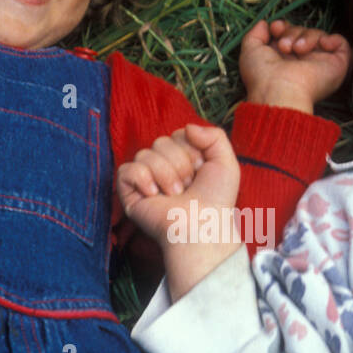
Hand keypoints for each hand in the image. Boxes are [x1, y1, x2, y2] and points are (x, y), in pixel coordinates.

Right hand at [118, 124, 241, 297]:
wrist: (203, 226)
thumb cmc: (216, 199)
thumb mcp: (226, 162)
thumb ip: (214, 135)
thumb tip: (187, 127)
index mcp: (182, 158)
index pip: (178, 134)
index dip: (191, 151)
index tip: (200, 172)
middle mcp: (162, 166)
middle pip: (160, 142)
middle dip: (179, 164)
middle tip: (188, 187)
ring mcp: (145, 180)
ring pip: (145, 154)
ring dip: (165, 175)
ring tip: (175, 195)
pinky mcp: (129, 193)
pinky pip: (127, 170)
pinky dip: (143, 179)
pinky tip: (154, 195)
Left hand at [239, 18, 350, 110]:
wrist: (278, 90)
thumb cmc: (262, 76)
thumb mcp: (250, 51)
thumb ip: (254, 34)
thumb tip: (265, 23)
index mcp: (284, 60)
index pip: (289, 34)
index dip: (282, 27)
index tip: (275, 29)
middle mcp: (303, 62)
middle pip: (302, 31)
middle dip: (291, 32)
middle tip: (284, 47)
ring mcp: (320, 64)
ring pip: (318, 34)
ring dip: (306, 37)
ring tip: (296, 50)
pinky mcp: (337, 65)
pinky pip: (342, 44)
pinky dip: (333, 39)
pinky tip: (322, 44)